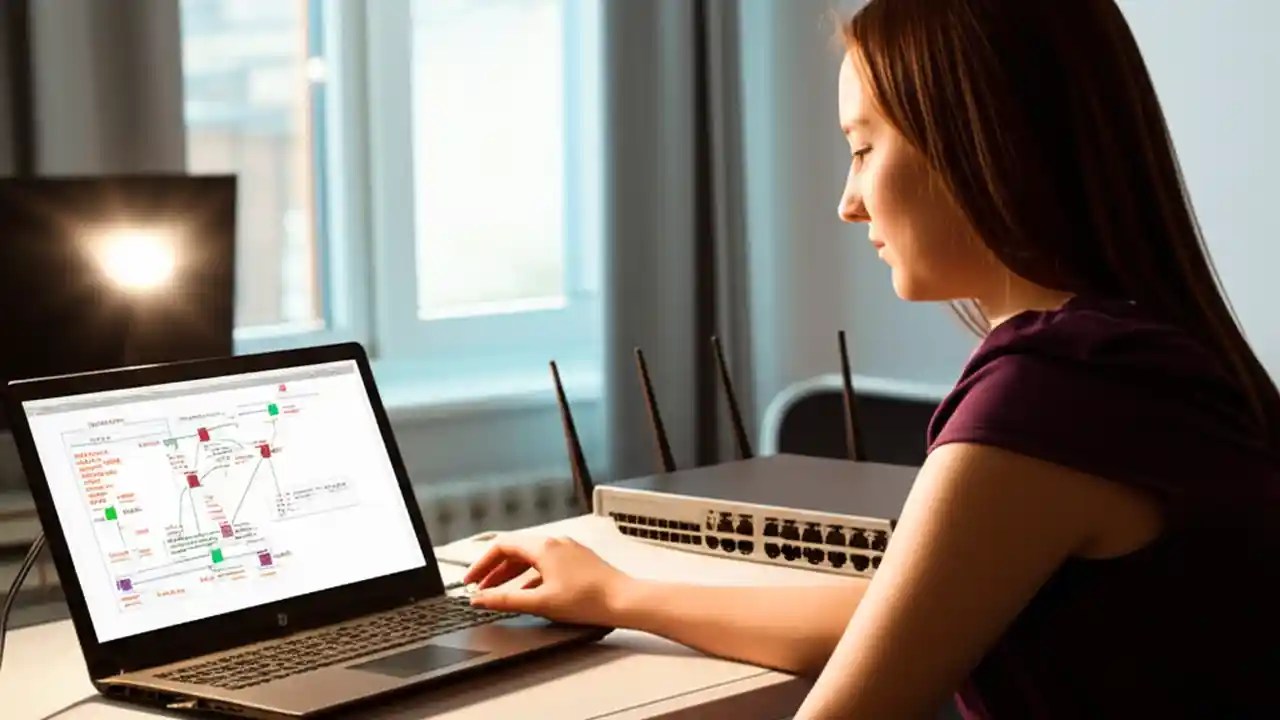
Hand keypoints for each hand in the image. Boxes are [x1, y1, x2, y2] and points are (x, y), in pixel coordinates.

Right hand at [461, 535, 630, 627]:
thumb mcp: (540, 602)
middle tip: (480, 588)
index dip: (481, 563)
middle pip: (515, 551)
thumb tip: (480, 599)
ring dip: (511, 574)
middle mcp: (555, 542)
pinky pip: (545, 564)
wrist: (625, 601)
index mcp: (543, 547)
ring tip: (499, 592)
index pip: (502, 546)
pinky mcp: (578, 561)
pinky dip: (530, 577)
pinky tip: (528, 594)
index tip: (470, 581)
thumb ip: (505, 600)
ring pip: (530, 558)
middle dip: (494, 570)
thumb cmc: (588, 599)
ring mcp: (568, 550)